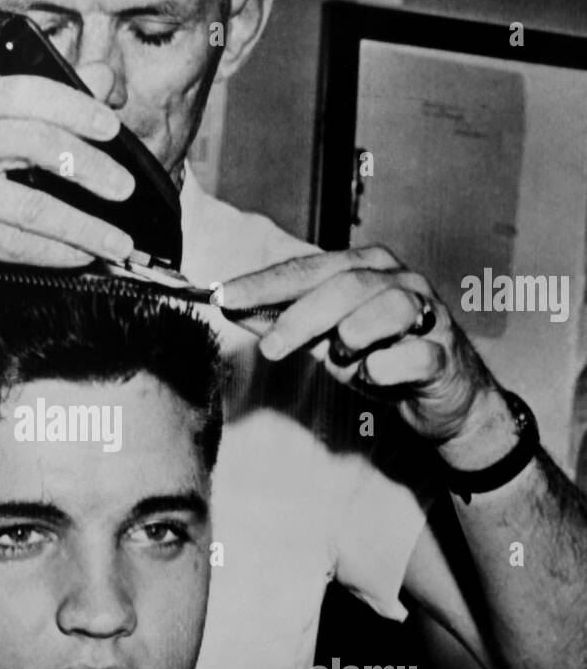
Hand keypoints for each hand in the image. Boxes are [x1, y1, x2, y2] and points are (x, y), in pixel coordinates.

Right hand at [0, 74, 134, 298]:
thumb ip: (42, 109)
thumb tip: (104, 80)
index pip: (24, 93)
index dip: (73, 105)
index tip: (111, 126)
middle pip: (32, 143)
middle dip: (88, 167)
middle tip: (123, 189)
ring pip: (29, 205)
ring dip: (83, 227)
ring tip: (116, 242)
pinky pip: (12, 243)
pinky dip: (54, 253)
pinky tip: (79, 256)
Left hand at [220, 246, 501, 444]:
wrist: (442, 401)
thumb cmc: (382, 359)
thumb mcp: (325, 340)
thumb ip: (283, 322)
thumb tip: (231, 308)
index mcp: (367, 268)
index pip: (308, 268)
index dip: (264, 283)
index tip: (224, 297)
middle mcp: (401, 280)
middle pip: (346, 284)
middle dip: (300, 316)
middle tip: (270, 349)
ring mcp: (428, 314)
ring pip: (386, 308)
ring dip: (353, 339)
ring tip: (345, 361)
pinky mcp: (445, 354)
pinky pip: (412, 356)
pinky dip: (386, 369)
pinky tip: (376, 377)